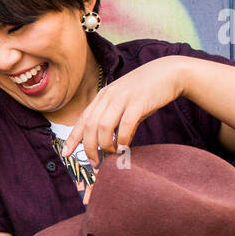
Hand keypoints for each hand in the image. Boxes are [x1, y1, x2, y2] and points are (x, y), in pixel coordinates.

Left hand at [61, 56, 187, 165]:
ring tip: (111, 153)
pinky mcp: (139, 102)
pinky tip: (124, 146)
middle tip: (94, 162)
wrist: (168, 73)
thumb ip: (114, 120)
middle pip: (90, 126)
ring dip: (105, 145)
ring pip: (104, 126)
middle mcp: (109, 96)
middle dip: (89, 147)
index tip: (66, 153)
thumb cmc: (146, 92)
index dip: (73, 138)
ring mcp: (123, 98)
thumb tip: (109, 144)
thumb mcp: (124, 103)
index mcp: (103, 97)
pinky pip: (125, 124)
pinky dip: (122, 138)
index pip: (83, 120)